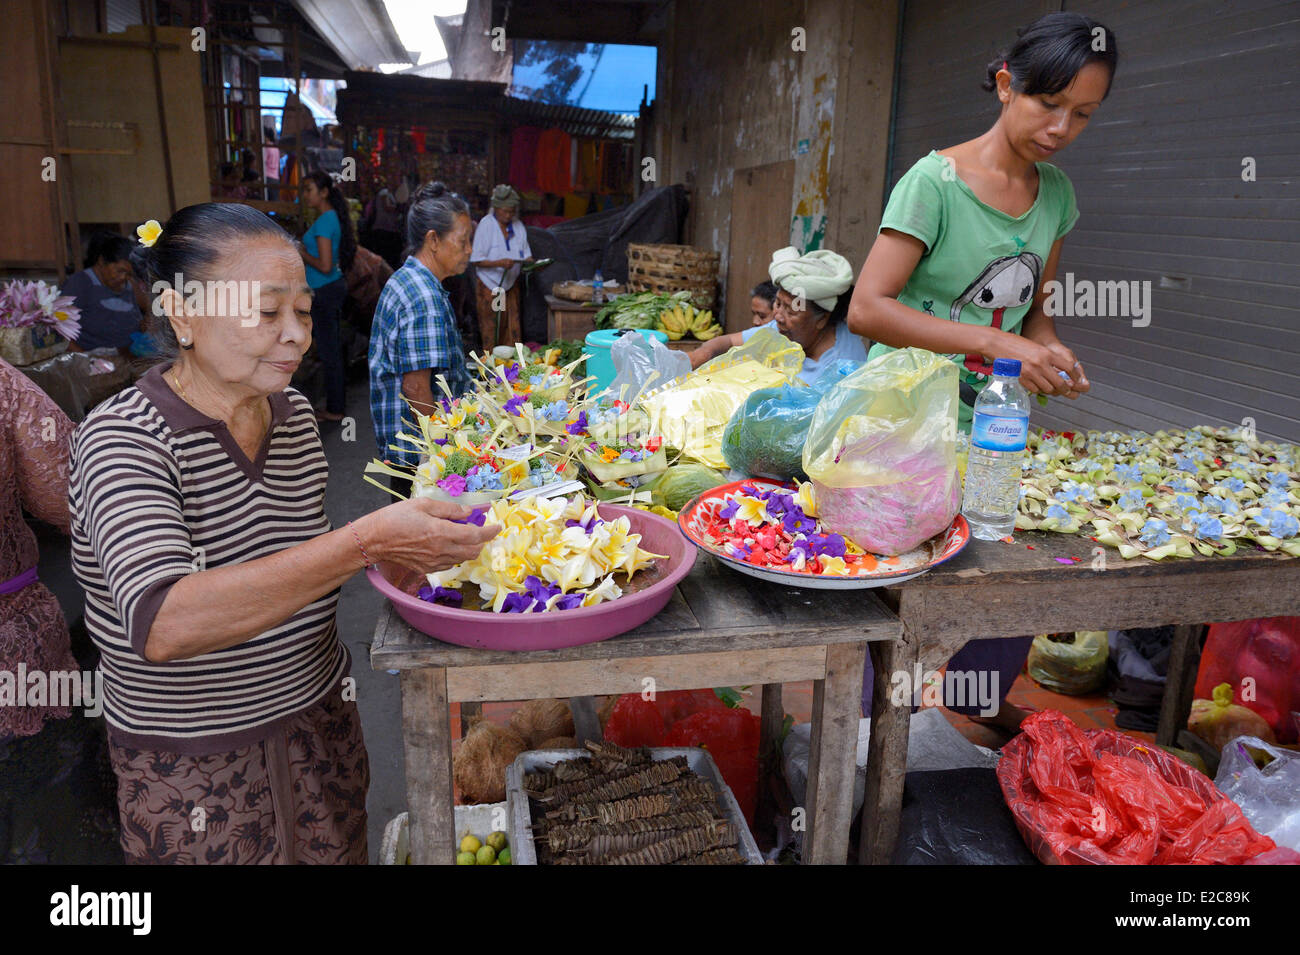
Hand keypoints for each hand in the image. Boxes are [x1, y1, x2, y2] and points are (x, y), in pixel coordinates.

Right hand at [357, 496, 498, 573]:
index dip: (490, 531)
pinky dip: (456, 555)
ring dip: (469, 548)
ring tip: (465, 535)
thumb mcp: (423, 504)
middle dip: (482, 541)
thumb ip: (449, 509)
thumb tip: (468, 512)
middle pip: (473, 551)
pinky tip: (449, 544)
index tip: (498, 526)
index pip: (475, 535)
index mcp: (441, 532)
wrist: (374, 540)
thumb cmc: (395, 517)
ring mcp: (434, 562)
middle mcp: (441, 551)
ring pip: (463, 559)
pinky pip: (449, 564)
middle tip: (481, 529)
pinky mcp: (427, 569)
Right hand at [991, 334, 1085, 396]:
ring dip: (1052, 390)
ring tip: (1052, 389)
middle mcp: (1040, 364)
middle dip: (1066, 389)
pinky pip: (1035, 390)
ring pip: (1048, 389)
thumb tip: (1058, 369)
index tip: (1076, 379)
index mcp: (1047, 354)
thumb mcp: (1036, 347)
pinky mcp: (1021, 379)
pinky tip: (1039, 387)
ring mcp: (1030, 373)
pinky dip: (1039, 390)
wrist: (997, 344)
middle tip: (1068, 390)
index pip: (1068, 367)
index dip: (1075, 376)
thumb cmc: (1016, 343)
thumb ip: (1047, 358)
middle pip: (1060, 383)